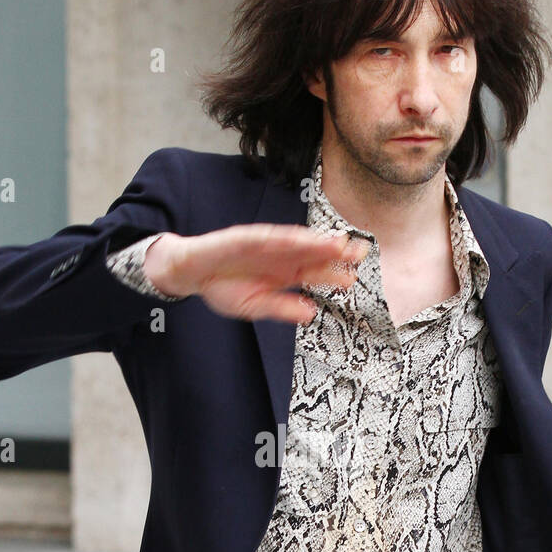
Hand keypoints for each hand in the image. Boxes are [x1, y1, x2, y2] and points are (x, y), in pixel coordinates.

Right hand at [144, 224, 368, 323]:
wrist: (192, 273)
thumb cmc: (224, 287)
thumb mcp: (256, 306)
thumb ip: (283, 308)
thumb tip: (310, 314)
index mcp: (285, 274)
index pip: (315, 273)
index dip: (334, 274)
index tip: (353, 278)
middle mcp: (280, 257)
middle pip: (313, 254)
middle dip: (335, 253)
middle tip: (359, 253)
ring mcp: (265, 246)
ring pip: (296, 242)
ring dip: (316, 242)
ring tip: (337, 244)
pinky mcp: (247, 238)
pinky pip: (268, 238)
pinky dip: (285, 238)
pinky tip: (301, 239)